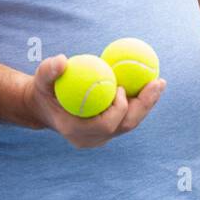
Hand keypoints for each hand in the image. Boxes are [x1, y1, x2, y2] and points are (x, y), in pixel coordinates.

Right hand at [25, 55, 165, 148]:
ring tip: (159, 82)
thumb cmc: (43, 91)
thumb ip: (49, 70)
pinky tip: (150, 85)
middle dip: (144, 105)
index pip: (105, 125)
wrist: (43, 108)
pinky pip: (127, 118)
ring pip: (129, 123)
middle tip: (157, 82)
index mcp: (76, 130)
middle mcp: (91, 139)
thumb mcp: (40, 79)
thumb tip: (63, 60)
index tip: (120, 87)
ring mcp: (100, 138)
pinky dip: (139, 103)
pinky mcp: (107, 132)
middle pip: (125, 126)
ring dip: (146, 104)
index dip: (119, 108)